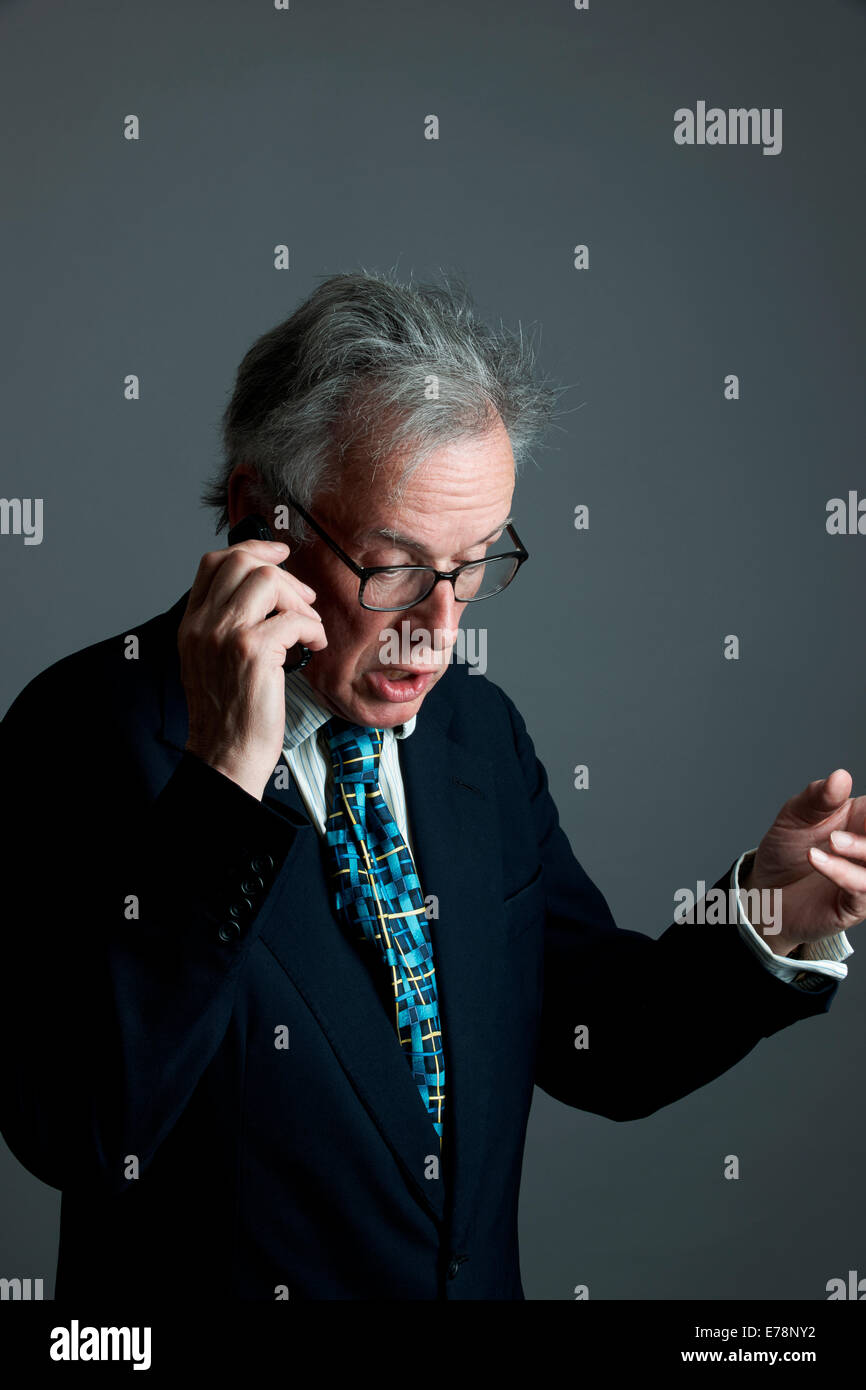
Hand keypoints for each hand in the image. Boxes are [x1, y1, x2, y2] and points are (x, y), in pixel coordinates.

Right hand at [178, 539, 327, 799]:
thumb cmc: (230, 715)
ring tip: (308, 629)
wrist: (226, 755)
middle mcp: (203, 624)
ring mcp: (225, 635)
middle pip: (242, 562)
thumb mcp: (213, 661)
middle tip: (304, 599)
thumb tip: (270, 594)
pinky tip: (314, 648)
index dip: (252, 549)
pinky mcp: (252, 652)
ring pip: (268, 580)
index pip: (214, 562)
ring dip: (299, 601)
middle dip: (283, 573)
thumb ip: (227, 625)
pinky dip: (313, 629)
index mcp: (192, 624)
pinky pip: (294, 619)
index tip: (279, 553)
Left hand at [740, 769, 865, 954]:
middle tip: (842, 829)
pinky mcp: (855, 903)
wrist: (765, 890)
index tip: (861, 812)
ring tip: (833, 841)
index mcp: (862, 818)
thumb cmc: (786, 850)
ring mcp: (865, 875)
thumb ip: (818, 797)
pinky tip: (816, 858)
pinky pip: (861, 888)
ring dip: (862, 848)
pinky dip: (841, 871)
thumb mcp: (795, 816)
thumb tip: (841, 776)